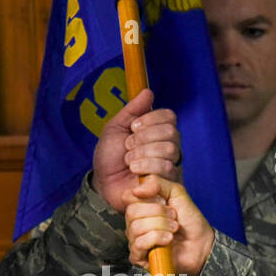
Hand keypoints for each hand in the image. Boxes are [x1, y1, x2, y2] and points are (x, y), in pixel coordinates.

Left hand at [92, 87, 180, 211]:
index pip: (169, 116)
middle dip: (144, 139)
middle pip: (171, 132)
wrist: (104, 184)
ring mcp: (171, 164)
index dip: (151, 120)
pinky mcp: (170, 182)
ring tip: (129, 163)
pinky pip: (169, 169)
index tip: (132, 128)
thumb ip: (132, 110)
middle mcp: (169, 145)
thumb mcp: (115, 128)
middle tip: (128, 148)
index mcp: (158, 130)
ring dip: (144, 154)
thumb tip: (148, 91)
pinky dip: (147, 168)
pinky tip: (136, 174)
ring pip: (170, 150)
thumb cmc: (110, 157)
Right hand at [127, 176, 214, 275]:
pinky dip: (156, 238)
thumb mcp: (176, 192)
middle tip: (173, 217)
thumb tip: (136, 189)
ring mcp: (136, 240)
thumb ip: (156, 183)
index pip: (128, 197)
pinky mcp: (139, 256)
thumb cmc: (189, 220)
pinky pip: (139, 243)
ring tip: (174, 229)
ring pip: (136, 227)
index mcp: (141, 207)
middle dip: (158, 213)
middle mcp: (135, 223)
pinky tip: (168, 240)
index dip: (146, 197)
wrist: (201, 243)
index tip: (164, 202)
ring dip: (161, 226)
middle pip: (132, 212)